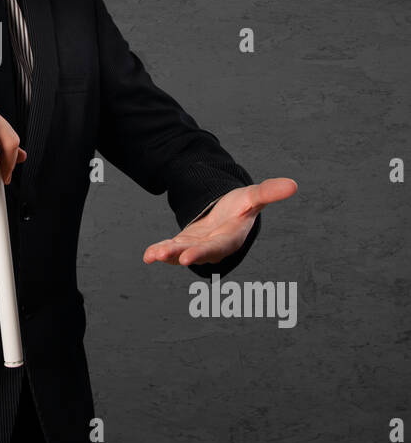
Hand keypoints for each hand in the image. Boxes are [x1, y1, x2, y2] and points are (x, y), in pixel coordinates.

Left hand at [143, 176, 297, 267]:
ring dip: (168, 254)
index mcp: (230, 238)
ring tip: (153, 255)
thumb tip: (294, 184)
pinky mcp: (184, 244)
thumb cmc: (242, 208)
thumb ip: (269, 192)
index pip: (217, 247)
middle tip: (171, 258)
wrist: (228, 215)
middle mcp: (213, 247)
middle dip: (184, 256)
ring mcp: (197, 247)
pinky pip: (171, 248)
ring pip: (181, 253)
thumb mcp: (253, 197)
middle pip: (198, 253)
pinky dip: (160, 251)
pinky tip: (148, 255)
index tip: (187, 257)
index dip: (203, 253)